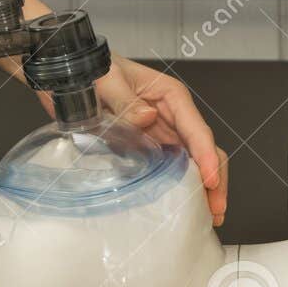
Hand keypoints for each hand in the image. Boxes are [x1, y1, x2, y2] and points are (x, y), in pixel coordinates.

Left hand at [95, 56, 228, 226]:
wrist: (71, 74)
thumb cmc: (94, 69)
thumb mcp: (106, 79)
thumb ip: (125, 99)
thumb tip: (147, 118)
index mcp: (171, 97)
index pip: (197, 130)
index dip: (207, 157)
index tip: (210, 181)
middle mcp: (174, 116)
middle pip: (204, 150)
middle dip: (214, 180)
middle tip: (216, 210)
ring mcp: (163, 134)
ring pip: (193, 164)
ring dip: (202, 189)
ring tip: (207, 217)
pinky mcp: (149, 147)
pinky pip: (171, 169)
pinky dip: (181, 188)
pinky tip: (184, 207)